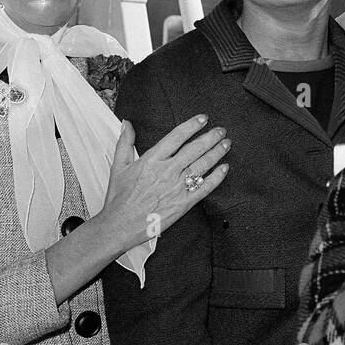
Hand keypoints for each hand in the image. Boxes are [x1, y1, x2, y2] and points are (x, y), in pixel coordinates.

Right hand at [94, 115, 229, 253]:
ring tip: (226, 143)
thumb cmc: (119, 198)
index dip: (192, 125)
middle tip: (221, 130)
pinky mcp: (184, 203)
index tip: (203, 119)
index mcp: (152, 160)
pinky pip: (205, 187)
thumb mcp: (118, 166)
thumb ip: (125, 142)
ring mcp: (177, 187)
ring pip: (203, 165)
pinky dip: (217, 177)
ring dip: (217, 152)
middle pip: (195, 148)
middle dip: (211, 137)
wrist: (120, 225)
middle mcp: (167, 171)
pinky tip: (225, 168)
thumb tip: (127, 124)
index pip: (177, 136)